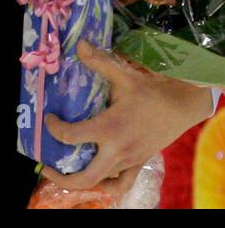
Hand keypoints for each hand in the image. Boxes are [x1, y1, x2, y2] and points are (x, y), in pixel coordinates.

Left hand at [40, 39, 215, 189]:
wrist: (180, 106)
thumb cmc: (149, 91)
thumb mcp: (123, 76)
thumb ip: (98, 62)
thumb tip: (79, 43)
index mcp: (109, 128)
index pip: (70, 135)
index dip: (53, 128)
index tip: (50, 117)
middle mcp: (117, 150)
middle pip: (85, 177)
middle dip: (61, 176)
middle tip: (46, 165)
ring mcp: (128, 161)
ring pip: (101, 182)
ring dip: (81, 179)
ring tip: (66, 169)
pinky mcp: (138, 164)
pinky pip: (122, 184)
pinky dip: (107, 184)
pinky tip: (96, 175)